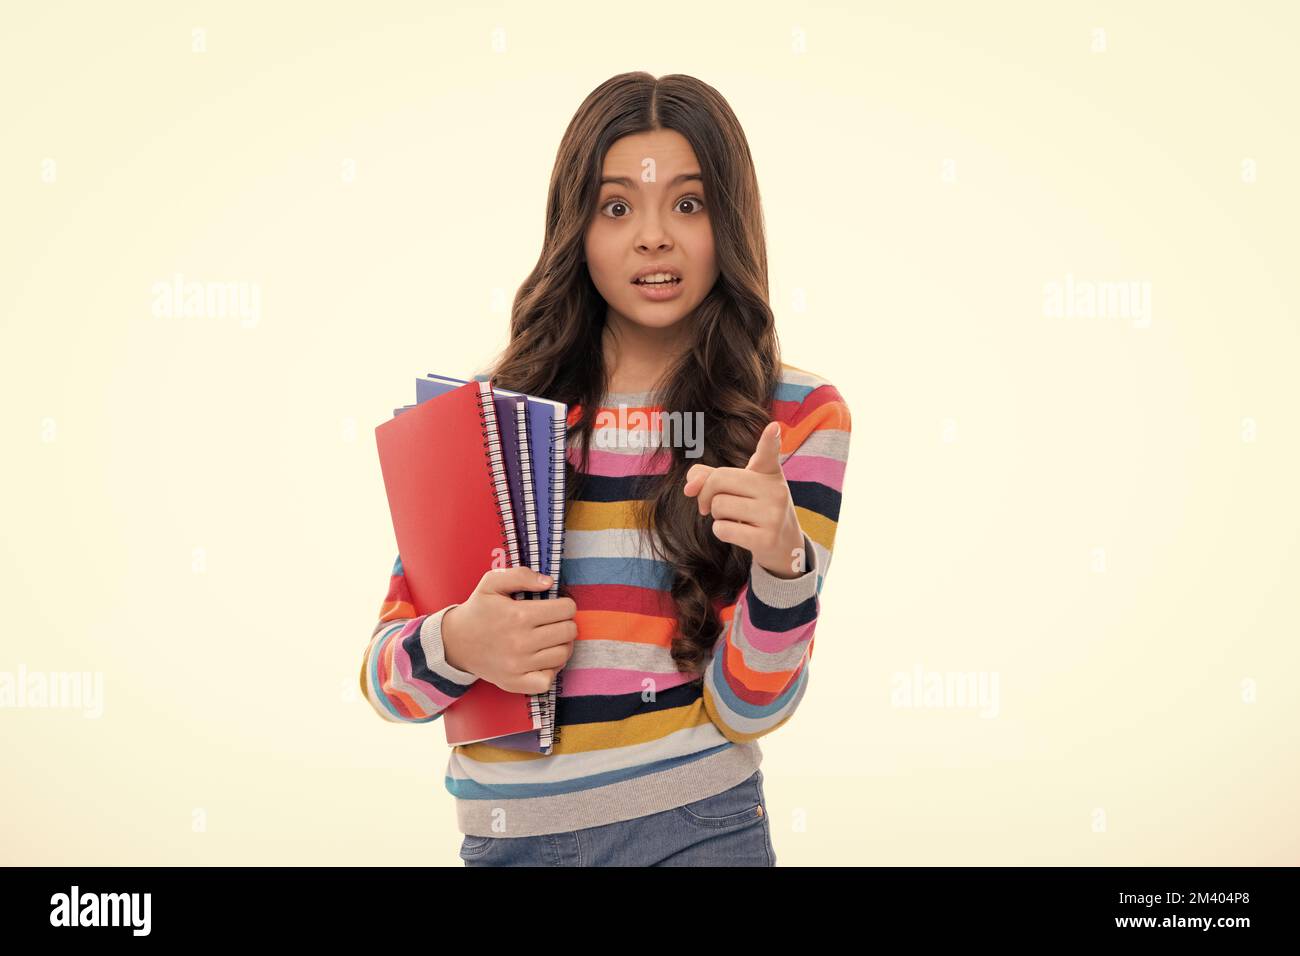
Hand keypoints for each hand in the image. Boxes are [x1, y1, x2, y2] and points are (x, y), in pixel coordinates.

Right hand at [441, 567, 577, 694]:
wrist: (455, 642)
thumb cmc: (478, 610)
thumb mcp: (492, 582)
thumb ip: (521, 575)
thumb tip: (548, 582)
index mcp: (519, 616)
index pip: (566, 610)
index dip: (565, 604)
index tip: (555, 606)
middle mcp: (521, 642)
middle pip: (569, 631)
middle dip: (566, 623)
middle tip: (554, 622)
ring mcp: (518, 666)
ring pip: (563, 654)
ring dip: (562, 645)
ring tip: (551, 638)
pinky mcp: (515, 683)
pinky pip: (548, 680)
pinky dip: (551, 670)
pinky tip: (543, 659)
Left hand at [682, 421, 807, 578]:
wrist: (783, 543)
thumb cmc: (754, 509)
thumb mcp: (739, 488)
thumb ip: (709, 477)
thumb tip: (689, 486)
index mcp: (768, 472)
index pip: (768, 453)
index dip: (769, 439)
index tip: (773, 427)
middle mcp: (776, 490)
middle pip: (718, 480)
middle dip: (706, 494)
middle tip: (712, 505)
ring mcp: (774, 514)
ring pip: (718, 506)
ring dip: (717, 516)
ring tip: (736, 519)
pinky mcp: (767, 538)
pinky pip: (722, 529)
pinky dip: (720, 531)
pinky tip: (739, 533)